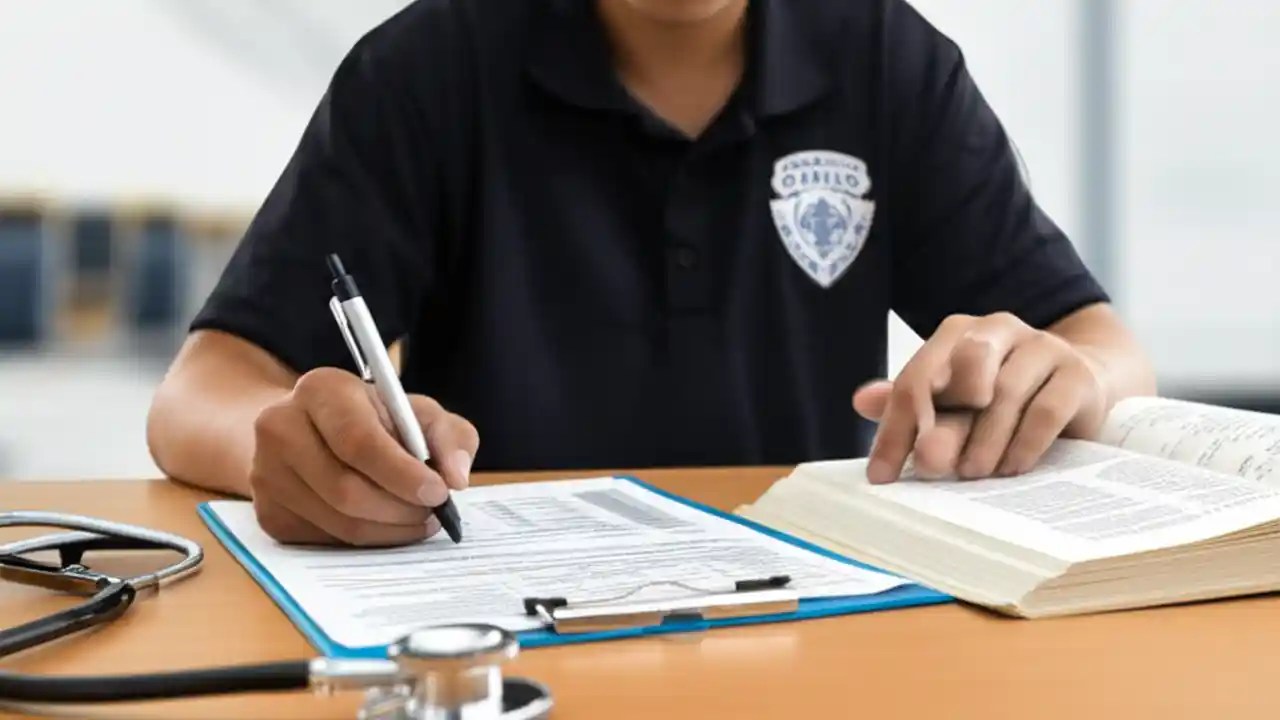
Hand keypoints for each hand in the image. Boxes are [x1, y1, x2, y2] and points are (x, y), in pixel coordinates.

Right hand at [250, 367, 478, 545]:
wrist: (313, 432)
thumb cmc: (375, 420)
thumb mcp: (418, 413)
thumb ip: (448, 437)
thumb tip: (456, 477)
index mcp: (320, 389)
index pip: (358, 441)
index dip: (402, 474)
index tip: (439, 493)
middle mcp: (280, 426)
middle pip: (346, 489)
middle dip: (401, 509)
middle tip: (434, 513)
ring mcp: (266, 473)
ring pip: (339, 522)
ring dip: (390, 530)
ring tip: (417, 519)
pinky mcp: (268, 512)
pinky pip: (326, 541)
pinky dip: (367, 540)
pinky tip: (385, 524)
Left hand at [853, 312, 1111, 483]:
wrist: (1079, 386)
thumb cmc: (1001, 397)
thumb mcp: (953, 401)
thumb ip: (910, 402)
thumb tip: (862, 401)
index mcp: (959, 333)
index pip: (917, 377)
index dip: (896, 428)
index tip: (882, 475)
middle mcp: (999, 329)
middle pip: (966, 366)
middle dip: (946, 422)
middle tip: (933, 465)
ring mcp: (1043, 346)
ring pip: (1007, 392)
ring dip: (986, 440)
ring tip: (974, 473)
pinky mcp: (1077, 374)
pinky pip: (1046, 409)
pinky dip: (1024, 443)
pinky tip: (1012, 467)